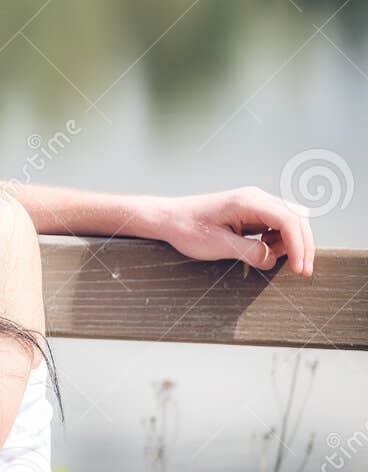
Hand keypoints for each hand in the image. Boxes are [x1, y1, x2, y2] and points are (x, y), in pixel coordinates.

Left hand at [158, 187, 314, 275]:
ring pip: (290, 222)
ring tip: (271, 260)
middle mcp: (257, 198)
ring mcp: (256, 204)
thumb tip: (272, 260)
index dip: (299, 246)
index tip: (298, 269)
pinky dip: (279, 241)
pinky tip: (265, 252)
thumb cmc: (186, 229)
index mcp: (248, 201)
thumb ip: (248, 252)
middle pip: (296, 219)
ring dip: (290, 243)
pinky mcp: (252, 213)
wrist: (168, 218)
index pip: (288, 221)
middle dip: (302, 246)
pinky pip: (277, 226)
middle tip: (302, 272)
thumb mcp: (217, 245)